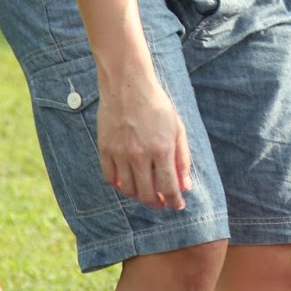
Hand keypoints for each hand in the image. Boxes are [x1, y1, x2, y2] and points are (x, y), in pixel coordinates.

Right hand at [96, 74, 191, 209]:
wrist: (127, 84)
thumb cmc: (156, 104)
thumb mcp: (177, 128)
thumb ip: (182, 158)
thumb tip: (186, 186)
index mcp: (162, 149)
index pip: (169, 188)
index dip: (175, 202)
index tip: (178, 206)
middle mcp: (140, 154)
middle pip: (147, 194)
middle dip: (158, 203)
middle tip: (162, 203)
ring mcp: (120, 153)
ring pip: (128, 190)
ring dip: (139, 196)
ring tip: (146, 194)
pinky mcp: (105, 149)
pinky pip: (110, 178)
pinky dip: (119, 186)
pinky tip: (127, 183)